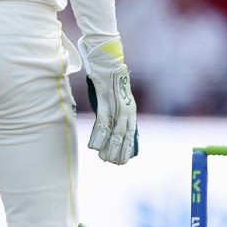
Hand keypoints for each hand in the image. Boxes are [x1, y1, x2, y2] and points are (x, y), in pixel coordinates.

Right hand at [79, 38, 138, 164]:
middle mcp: (127, 110)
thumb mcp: (116, 100)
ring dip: (110, 147)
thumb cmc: (110, 81)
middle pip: (124, 136)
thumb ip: (115, 113)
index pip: (131, 134)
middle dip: (119, 151)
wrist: (107, 61)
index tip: (124, 160)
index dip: (128, 148)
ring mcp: (117, 106)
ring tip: (105, 159)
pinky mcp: (106, 101)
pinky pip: (102, 122)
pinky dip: (99, 135)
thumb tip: (110, 129)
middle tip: (115, 164)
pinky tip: (95, 146)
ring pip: (115, 132)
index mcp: (131, 110)